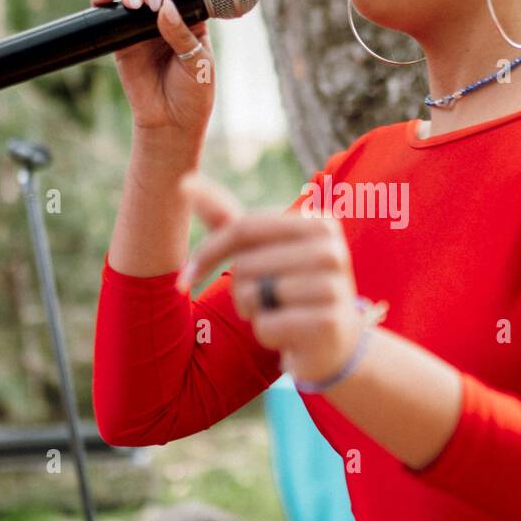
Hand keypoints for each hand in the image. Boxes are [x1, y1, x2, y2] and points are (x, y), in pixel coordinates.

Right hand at [90, 0, 215, 137]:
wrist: (169, 120)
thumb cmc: (193, 91)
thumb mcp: (197, 63)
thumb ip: (182, 35)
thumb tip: (165, 7)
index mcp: (192, 14)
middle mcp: (167, 12)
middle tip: (155, 2)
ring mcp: (142, 22)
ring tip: (135, 5)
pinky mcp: (121, 35)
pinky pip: (109, 9)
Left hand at [175, 172, 364, 383]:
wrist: (333, 340)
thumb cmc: (290, 286)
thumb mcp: (261, 249)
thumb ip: (226, 216)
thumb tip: (185, 181)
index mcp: (318, 222)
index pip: (242, 228)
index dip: (208, 252)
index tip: (187, 276)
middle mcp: (332, 250)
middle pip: (245, 264)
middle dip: (240, 288)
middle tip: (266, 298)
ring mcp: (334, 287)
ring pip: (253, 295)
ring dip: (254, 311)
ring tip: (279, 312)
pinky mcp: (328, 324)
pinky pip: (267, 326)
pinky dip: (267, 334)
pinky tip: (289, 333)